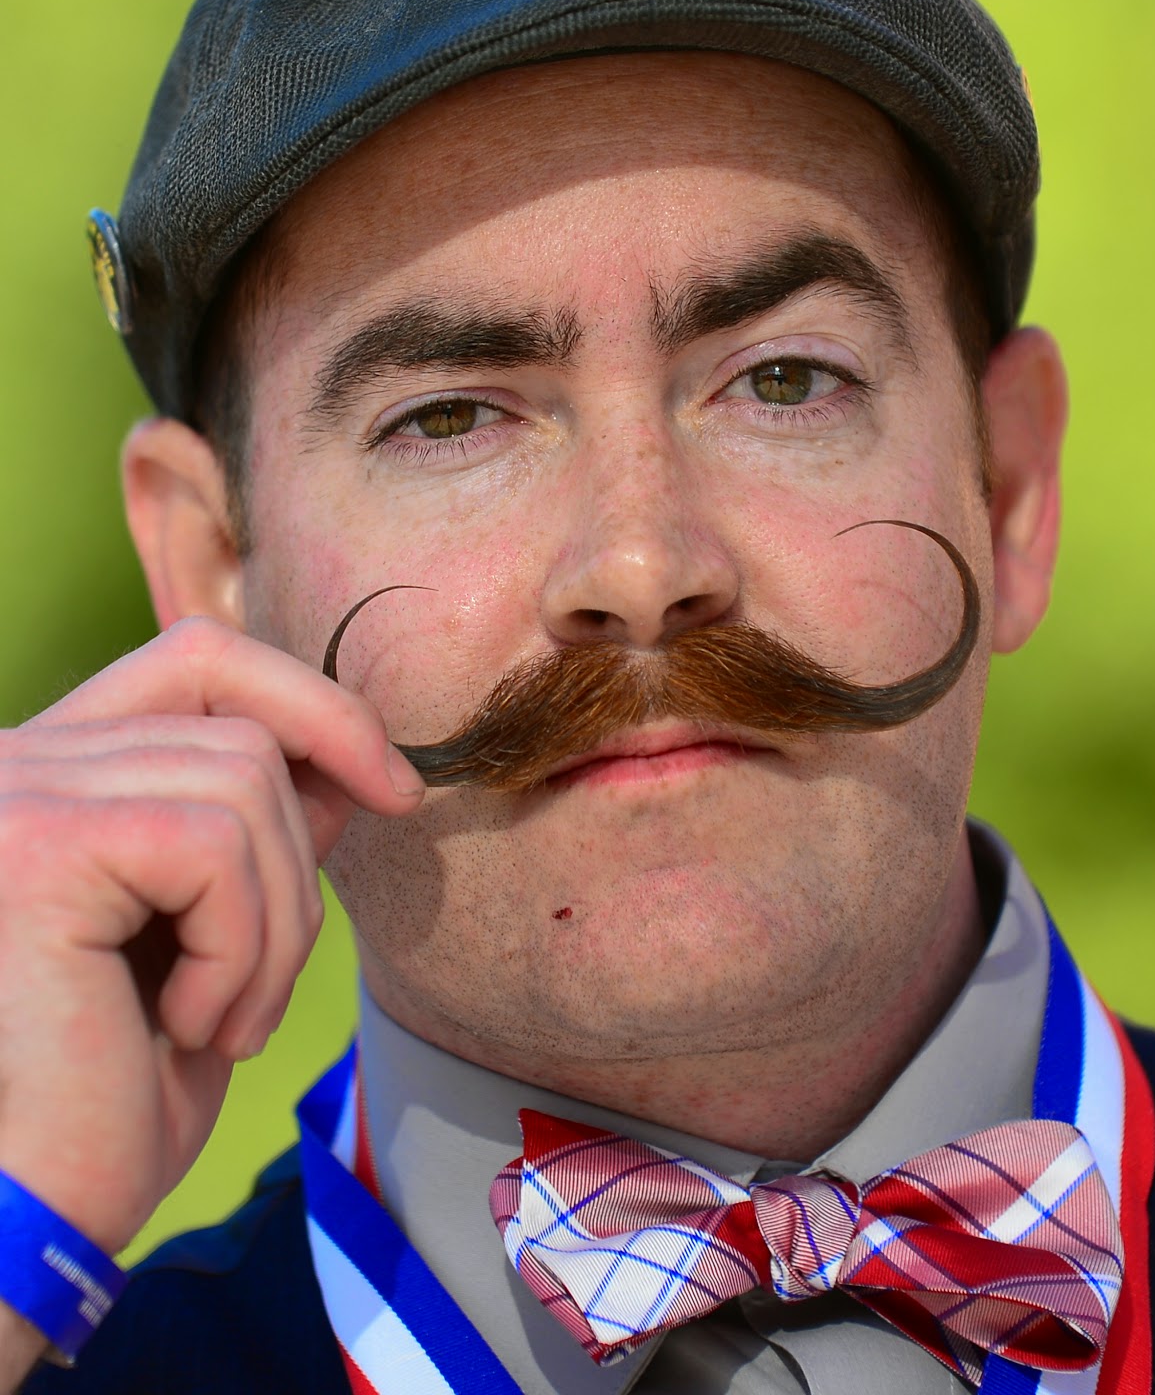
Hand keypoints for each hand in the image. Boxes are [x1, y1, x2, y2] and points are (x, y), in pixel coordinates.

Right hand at [0, 616, 422, 1262]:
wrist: (32, 1220)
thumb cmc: (111, 1094)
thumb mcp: (213, 938)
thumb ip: (258, 836)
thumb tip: (348, 764)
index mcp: (52, 769)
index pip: (201, 659)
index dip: (313, 703)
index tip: (392, 787)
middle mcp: (17, 760)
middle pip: (243, 729)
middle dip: (296, 867)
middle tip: (257, 995)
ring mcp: (17, 794)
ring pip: (244, 785)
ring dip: (273, 926)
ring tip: (222, 1022)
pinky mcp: (36, 846)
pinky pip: (215, 847)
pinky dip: (240, 947)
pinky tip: (184, 1026)